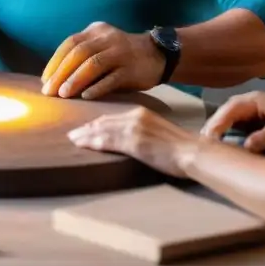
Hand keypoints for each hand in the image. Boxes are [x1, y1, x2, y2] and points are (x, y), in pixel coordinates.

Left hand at [41, 22, 164, 100]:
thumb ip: (82, 57)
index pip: (70, 43)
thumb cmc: (121, 56)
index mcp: (96, 30)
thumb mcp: (101, 47)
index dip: (55, 62)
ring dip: (75, 80)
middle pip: (79, 53)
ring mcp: (121, 52)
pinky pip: (111, 79)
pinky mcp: (132, 69)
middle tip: (49, 91)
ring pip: (94, 64)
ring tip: (63, 95)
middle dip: (61, 73)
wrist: (158, 55)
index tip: (45, 80)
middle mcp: (108, 38)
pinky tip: (85, 97)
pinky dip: (96, 88)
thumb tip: (54, 79)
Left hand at [67, 107, 195, 177]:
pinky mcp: (133, 142)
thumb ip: (144, 132)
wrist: (192, 152)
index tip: (86, 127)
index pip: (113, 118)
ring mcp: (133, 128)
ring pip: (102, 130)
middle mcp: (135, 116)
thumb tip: (134, 141)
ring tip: (72, 139)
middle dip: (87, 128)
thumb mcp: (160, 133)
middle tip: (72, 133)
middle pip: (104, 122)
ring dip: (85, 135)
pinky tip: (82, 144)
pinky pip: (107, 141)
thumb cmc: (181, 148)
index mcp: (142, 113)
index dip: (98, 123)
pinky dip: (92, 142)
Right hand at [201, 91, 264, 151]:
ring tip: (208, 143)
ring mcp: (250, 109)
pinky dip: (226, 130)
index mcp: (255, 101)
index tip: (210, 137)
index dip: (218, 122)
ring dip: (218, 128)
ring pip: (228, 117)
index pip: (231, 109)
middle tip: (203, 142)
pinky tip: (221, 141)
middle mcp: (249, 102)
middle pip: (225, 111)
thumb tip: (246, 146)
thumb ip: (264, 138)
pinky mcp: (252, 118)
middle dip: (214, 125)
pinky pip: (235, 123)